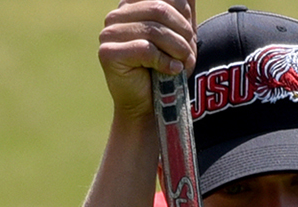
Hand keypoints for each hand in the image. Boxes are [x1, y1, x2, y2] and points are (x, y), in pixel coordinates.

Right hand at [99, 0, 197, 120]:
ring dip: (177, 49)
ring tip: (183, 64)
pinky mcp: (108, 53)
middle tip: (189, 54)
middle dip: (183, 33)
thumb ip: (183, 8)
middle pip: (160, 9)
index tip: (189, 36)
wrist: (150, 106)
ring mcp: (109, 33)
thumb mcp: (180, 34)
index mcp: (131, 5)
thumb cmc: (166, 68)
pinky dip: (165, 62)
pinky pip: (145, 49)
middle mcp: (116, 15)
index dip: (183, 15)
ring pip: (154, 30)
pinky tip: (171, 71)